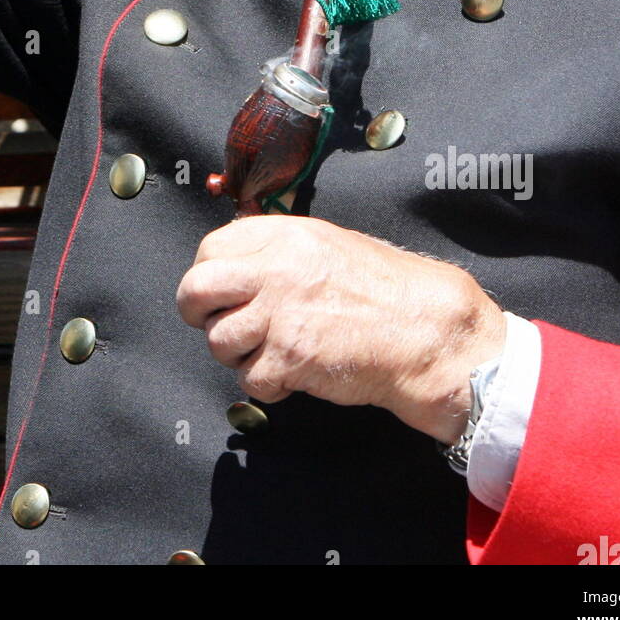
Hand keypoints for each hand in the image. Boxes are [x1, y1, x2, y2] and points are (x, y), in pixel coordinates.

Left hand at [176, 216, 505, 442]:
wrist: (424, 329)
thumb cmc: (383, 289)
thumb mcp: (325, 244)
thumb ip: (276, 250)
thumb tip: (231, 262)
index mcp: (283, 235)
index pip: (211, 248)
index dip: (210, 274)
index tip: (221, 291)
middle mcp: (275, 269)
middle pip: (195, 289)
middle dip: (198, 312)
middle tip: (217, 323)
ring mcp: (279, 313)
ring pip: (218, 340)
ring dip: (239, 354)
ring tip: (272, 350)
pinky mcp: (289, 357)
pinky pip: (249, 379)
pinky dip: (267, 384)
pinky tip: (293, 372)